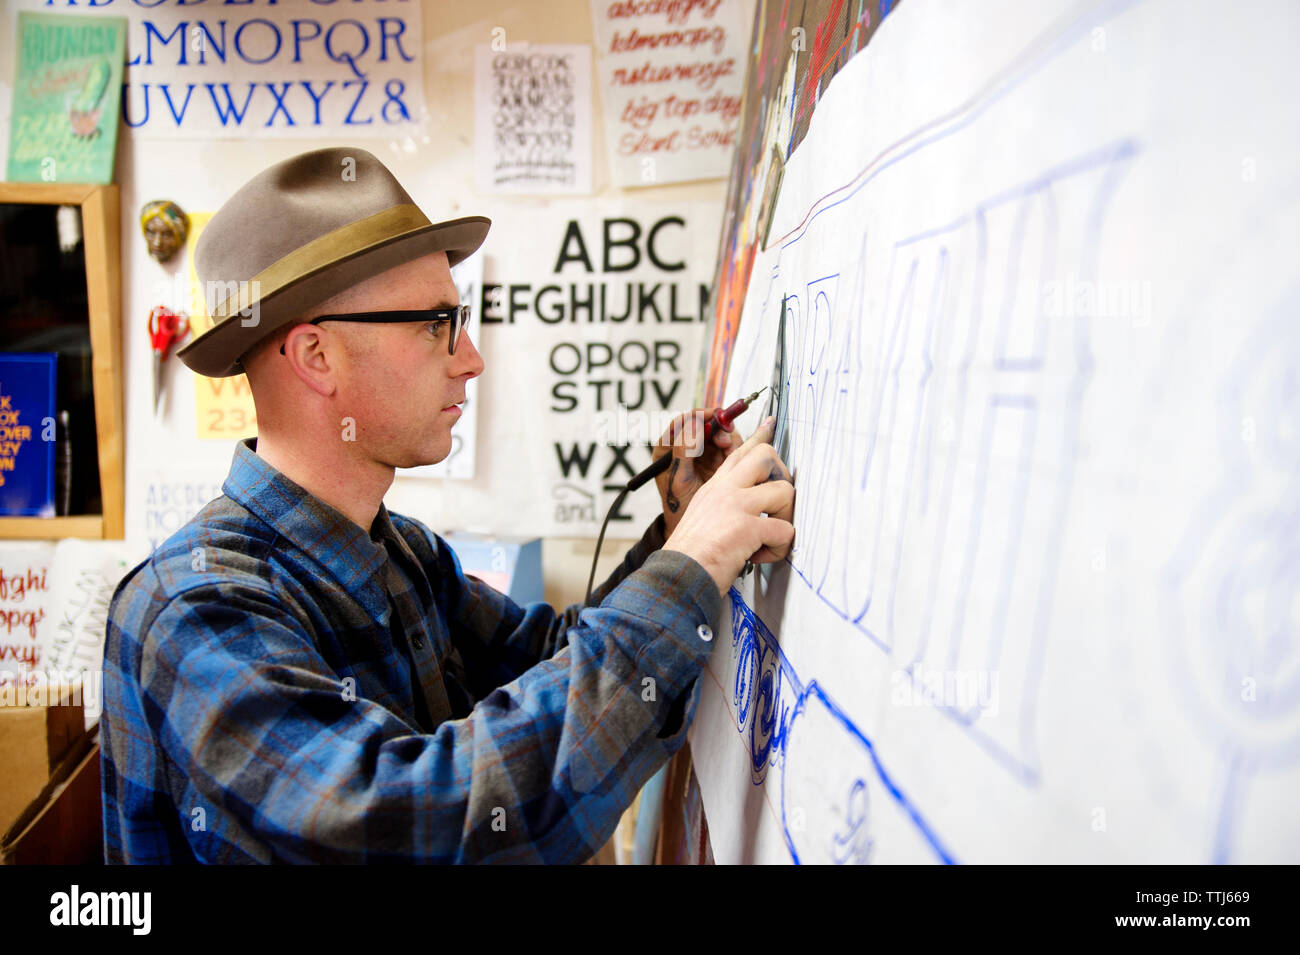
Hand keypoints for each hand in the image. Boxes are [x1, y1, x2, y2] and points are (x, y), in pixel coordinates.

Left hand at [653, 407, 738, 539]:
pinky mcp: (719, 459)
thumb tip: (693, 425)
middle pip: (704, 423)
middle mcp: (686, 446)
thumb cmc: (678, 506)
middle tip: (724, 440)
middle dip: (717, 428)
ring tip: (730, 451)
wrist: (694, 526)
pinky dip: (736, 448)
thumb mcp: (678, 479)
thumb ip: (684, 451)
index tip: (711, 416)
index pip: (682, 422)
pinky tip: (735, 457)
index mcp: (668, 448)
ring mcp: (704, 452)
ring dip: (728, 438)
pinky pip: (730, 445)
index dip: (698, 416)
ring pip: (719, 433)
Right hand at [662, 416, 794, 597]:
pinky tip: (759, 557)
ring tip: (767, 538)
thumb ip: (724, 505)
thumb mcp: (702, 518)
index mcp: (715, 487)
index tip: (771, 424)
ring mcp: (736, 505)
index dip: (760, 437)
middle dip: (782, 478)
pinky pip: (786, 530)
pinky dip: (779, 549)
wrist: (677, 577)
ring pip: (786, 491)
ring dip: (785, 519)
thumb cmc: (690, 556)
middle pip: (767, 456)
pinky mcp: (746, 527)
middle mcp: (725, 490)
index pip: (740, 452)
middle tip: (777, 505)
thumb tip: (754, 505)